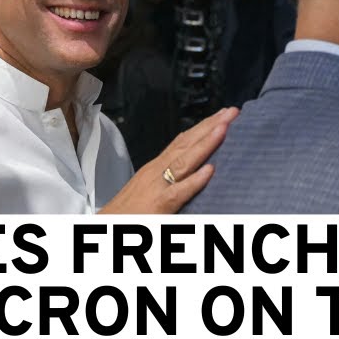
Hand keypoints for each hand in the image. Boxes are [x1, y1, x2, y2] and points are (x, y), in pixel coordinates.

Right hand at [100, 107, 237, 213]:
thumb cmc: (127, 212)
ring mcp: (157, 187)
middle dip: (210, 126)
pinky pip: (178, 192)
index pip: (182, 141)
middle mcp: (156, 171)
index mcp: (156, 168)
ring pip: (185, 161)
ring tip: (225, 128)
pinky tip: (210, 170)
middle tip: (232, 111)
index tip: (222, 114)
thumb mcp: (147, 189)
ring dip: (206, 143)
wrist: (106, 226)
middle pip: (187, 144)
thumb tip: (192, 171)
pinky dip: (194, 181)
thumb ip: (168, 179)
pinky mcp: (158, 206)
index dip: (203, 127)